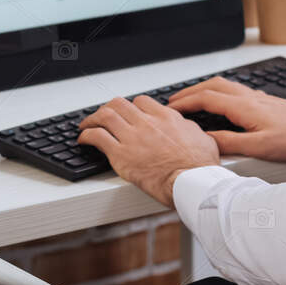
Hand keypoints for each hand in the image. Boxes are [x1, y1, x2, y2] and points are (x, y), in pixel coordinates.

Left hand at [77, 95, 220, 206]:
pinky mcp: (120, 154)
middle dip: (108, 108)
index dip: (131, 107)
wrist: (191, 182)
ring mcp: (132, 137)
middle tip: (103, 116)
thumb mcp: (202, 138)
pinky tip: (83, 139)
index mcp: (166, 117)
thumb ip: (189, 129)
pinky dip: (86, 135)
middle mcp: (147, 123)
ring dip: (92, 118)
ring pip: (104, 116)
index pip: (141, 102)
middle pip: (119, 104)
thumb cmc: (199, 166)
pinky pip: (97, 137)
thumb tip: (187, 128)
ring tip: (87, 125)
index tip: (127, 113)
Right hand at [165, 76, 285, 161]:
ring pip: (223, 86)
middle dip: (189, 91)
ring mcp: (257, 96)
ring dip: (203, 90)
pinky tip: (221, 102)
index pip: (206, 99)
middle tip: (173, 100)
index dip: (185, 102)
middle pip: (211, 86)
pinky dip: (218, 93)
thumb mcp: (261, 147)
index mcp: (244, 106)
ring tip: (191, 99)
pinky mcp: (265, 101)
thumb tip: (208, 142)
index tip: (170, 108)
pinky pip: (234, 90)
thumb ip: (232, 143)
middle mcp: (249, 96)